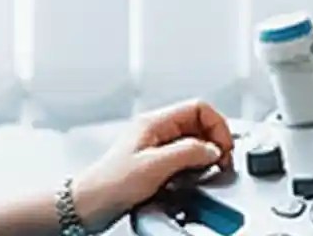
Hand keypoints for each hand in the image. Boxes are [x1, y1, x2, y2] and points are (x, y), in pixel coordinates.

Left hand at [71, 99, 234, 232]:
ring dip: (205, 155)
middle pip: (198, 124)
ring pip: (193, 142)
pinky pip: (184, 158)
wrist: (89, 204)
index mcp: (155, 122)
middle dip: (215, 141)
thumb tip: (213, 149)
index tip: (223, 148)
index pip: (198, 108)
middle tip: (220, 162)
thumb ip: (187, 153)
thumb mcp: (153, 166)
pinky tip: (192, 179)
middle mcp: (156, 131)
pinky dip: (195, 166)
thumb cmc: (110, 183)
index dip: (217, 126)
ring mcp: (156, 147)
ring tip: (208, 171)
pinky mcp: (155, 164)